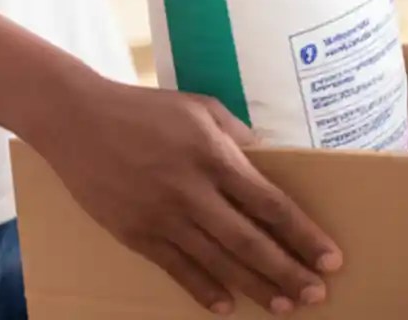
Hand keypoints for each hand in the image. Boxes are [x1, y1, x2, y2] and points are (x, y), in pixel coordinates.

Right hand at [34, 81, 342, 315]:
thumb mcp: (199, 107)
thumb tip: (268, 165)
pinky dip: (204, 290)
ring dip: (255, 287)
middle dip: (288, 271)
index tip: (331, 258)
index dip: (304, 235)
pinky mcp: (135, 232)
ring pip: (218, 262)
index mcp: (213, 154)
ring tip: (283, 306)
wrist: (76, 120)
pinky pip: (177, 268)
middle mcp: (191, 190)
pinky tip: (227, 306)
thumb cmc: (143, 109)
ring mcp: (161, 215)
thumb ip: (237, 135)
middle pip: (250, 242)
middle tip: (316, 295)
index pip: (270, 204)